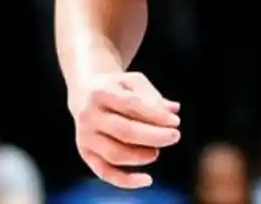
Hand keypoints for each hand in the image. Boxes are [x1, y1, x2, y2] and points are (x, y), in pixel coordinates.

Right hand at [71, 71, 181, 187]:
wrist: (85, 93)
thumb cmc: (118, 87)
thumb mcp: (134, 81)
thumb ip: (153, 96)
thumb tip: (173, 111)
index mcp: (100, 92)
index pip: (131, 105)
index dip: (155, 116)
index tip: (176, 121)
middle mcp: (89, 116)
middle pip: (124, 131)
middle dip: (153, 136)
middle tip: (175, 136)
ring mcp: (85, 136)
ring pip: (115, 154)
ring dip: (141, 156)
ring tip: (157, 151)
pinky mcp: (85, 153)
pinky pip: (105, 171)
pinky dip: (125, 180)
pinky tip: (147, 179)